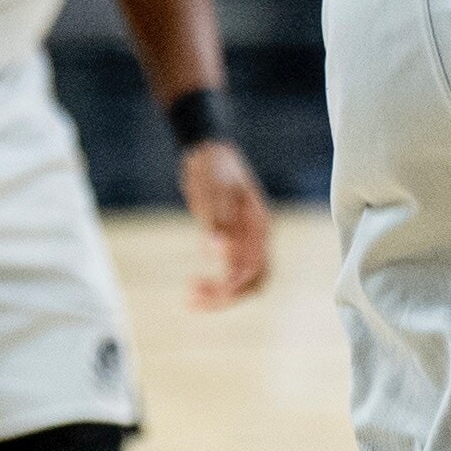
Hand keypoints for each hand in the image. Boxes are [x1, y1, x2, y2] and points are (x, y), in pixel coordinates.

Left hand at [179, 138, 270, 307]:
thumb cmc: (211, 169)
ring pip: (246, 280)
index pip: (251, 269)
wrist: (210, 150)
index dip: (228, 287)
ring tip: (191, 294)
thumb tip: (216, 254)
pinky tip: (194, 281)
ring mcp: (250, 237)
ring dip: (223, 294)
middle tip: (191, 300)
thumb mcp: (210, 192)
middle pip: (253, 282)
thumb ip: (215, 223)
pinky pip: (235, 270)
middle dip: (224, 296)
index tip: (198, 291)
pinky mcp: (237, 239)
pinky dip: (218, 283)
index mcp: (258, 224)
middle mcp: (259, 235)